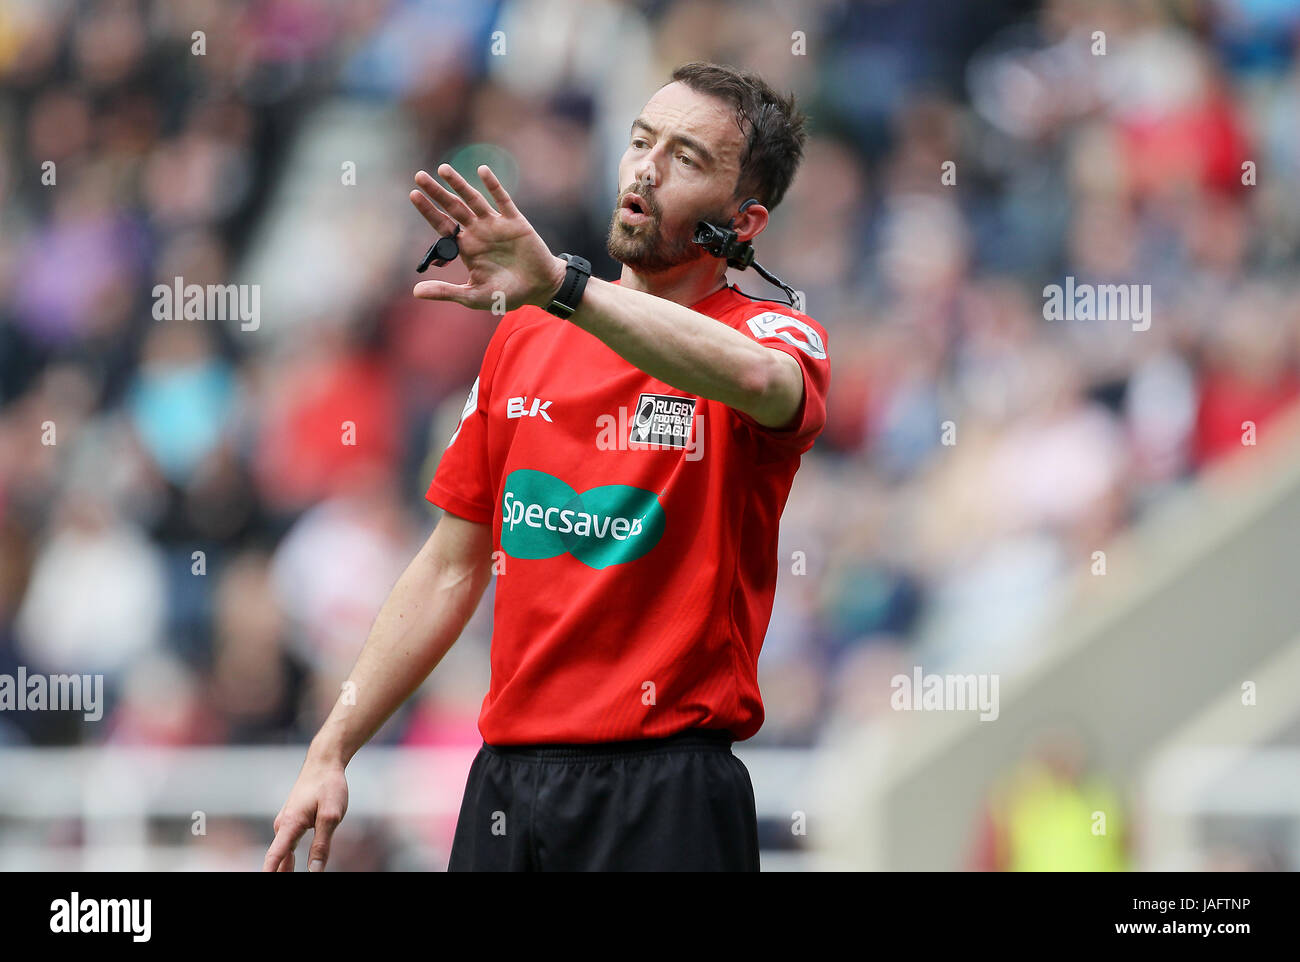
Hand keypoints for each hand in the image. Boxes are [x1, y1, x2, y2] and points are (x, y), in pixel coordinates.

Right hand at [262, 749, 348, 871]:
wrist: (324, 763)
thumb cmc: (328, 786)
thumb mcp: (331, 816)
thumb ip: (322, 845)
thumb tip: (314, 870)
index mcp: (290, 824)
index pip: (274, 856)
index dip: (269, 872)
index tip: (263, 882)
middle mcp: (283, 825)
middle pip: (276, 858)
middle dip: (277, 873)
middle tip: (282, 884)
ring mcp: (286, 822)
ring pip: (281, 852)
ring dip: (282, 868)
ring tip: (286, 878)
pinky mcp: (292, 820)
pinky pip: (286, 844)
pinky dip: (286, 858)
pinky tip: (289, 869)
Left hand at [409, 163, 566, 311]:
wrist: (539, 289)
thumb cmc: (507, 295)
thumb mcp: (473, 296)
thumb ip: (446, 291)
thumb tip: (415, 291)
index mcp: (466, 247)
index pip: (442, 224)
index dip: (428, 210)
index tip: (413, 194)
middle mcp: (478, 232)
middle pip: (453, 207)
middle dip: (437, 192)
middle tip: (419, 176)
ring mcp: (496, 225)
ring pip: (473, 200)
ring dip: (459, 184)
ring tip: (442, 169)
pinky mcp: (515, 221)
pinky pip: (502, 200)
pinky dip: (493, 185)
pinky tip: (482, 170)